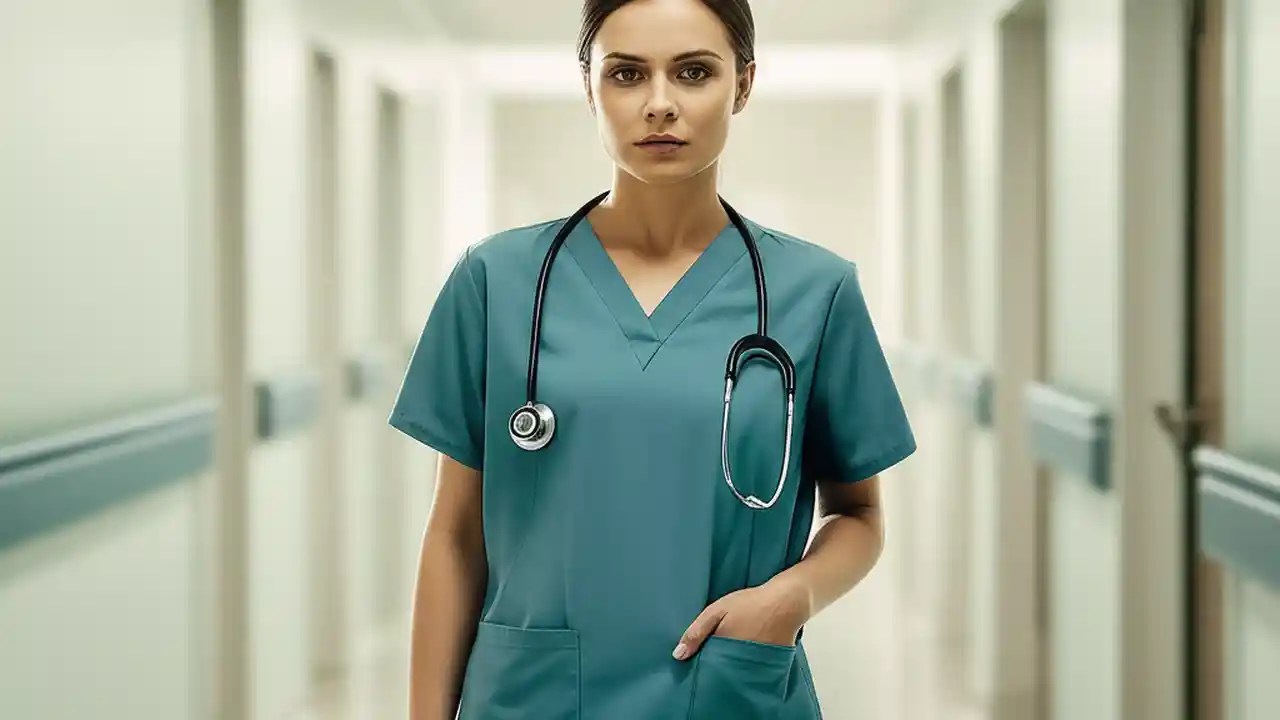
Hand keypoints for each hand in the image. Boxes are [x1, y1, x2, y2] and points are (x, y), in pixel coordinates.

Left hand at [672, 578, 810, 660]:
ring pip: (736, 673)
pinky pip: (751, 671)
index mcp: (725, 650)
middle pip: (721, 674)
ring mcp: (755, 665)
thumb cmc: (749, 604)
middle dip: (715, 668)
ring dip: (731, 667)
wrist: (786, 602)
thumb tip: (678, 656)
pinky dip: (746, 666)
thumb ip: (696, 632)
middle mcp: (739, 663)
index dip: (701, 665)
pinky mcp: (768, 665)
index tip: (696, 660)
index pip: (707, 669)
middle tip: (712, 656)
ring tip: (728, 654)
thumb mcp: (716, 611)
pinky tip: (744, 653)